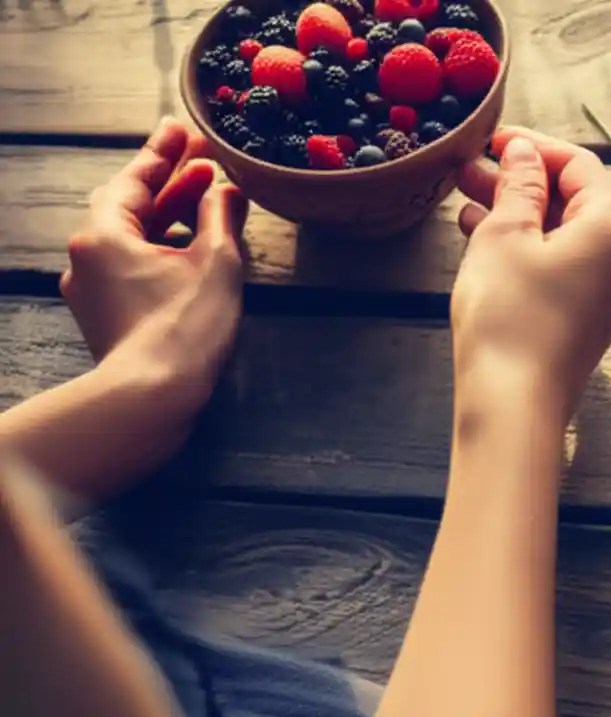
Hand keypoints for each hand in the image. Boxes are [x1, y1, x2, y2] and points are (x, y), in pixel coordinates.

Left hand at [60, 118, 248, 417]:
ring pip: (130, 236)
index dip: (164, 152)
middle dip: (168, 182)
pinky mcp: (103, 314)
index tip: (182, 129)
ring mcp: (90, 288)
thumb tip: (226, 190)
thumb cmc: (184, 328)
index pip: (134, 179)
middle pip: (128, 205)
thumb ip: (219, 218)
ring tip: (206, 199)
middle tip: (202, 160)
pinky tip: (190, 247)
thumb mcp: (215, 263)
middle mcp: (85, 256)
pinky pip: (130, 265)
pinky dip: (159, 247)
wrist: (152, 395)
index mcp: (103, 234)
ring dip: (167, 216)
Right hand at [453, 128, 610, 426]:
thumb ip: (518, 186)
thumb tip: (524, 154)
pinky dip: (528, 248)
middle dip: (521, 182)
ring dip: (518, 214)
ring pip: (564, 235)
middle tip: (470, 170)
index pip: (579, 166)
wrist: (514, 406)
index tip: (492, 142)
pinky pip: (563, 266)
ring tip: (466, 200)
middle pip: (574, 201)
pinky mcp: (591, 319)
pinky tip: (481, 238)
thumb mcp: (504, 235)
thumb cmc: (509, 317)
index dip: (534, 147)